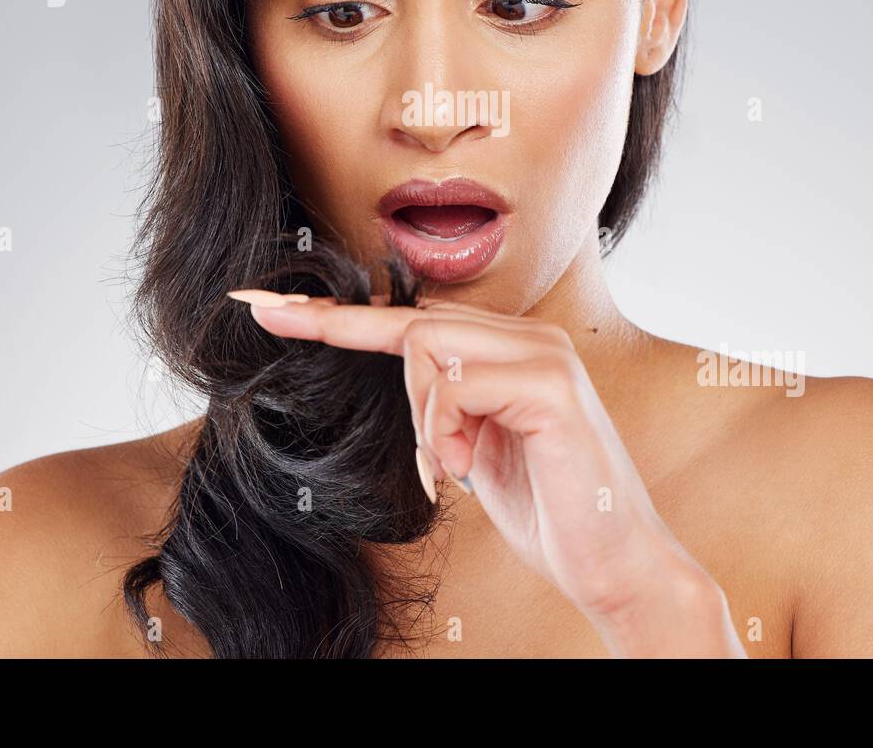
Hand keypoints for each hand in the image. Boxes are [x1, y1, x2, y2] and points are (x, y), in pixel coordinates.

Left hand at [229, 290, 746, 656]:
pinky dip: (442, 433)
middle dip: (392, 388)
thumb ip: (442, 403)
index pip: (411, 318)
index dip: (331, 314)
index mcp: (511, 348)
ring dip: (422, 420)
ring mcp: (544, 355)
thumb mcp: (474, 448)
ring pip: (427, 344)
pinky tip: (465, 470)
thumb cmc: (547, 511)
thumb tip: (398, 373)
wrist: (613, 565)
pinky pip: (455, 385)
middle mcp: (530, 337)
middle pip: (413, 326)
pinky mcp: (550, 386)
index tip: (259, 308)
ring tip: (453, 468)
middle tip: (426, 456)